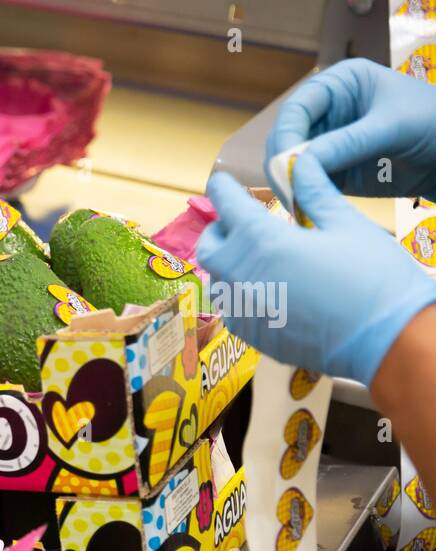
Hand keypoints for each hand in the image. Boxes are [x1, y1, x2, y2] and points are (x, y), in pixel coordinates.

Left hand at [198, 155, 435, 383]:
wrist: (385, 340)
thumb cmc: (372, 278)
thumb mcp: (346, 223)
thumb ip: (314, 193)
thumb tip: (300, 165)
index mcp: (262, 242)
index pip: (226, 205)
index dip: (222, 189)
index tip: (222, 182)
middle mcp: (241, 276)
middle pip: (210, 246)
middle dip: (221, 229)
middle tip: (243, 222)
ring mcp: (242, 310)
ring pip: (217, 279)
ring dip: (229, 263)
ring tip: (257, 256)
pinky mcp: (250, 336)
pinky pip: (232, 308)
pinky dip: (241, 293)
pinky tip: (267, 289)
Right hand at [268, 57, 435, 200]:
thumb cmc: (433, 122)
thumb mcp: (394, 126)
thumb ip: (348, 142)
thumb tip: (300, 162)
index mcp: (339, 85)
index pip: (297, 108)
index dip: (286, 135)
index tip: (286, 163)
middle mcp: (326, 112)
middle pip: (285, 138)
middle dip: (283, 163)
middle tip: (288, 189)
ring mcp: (327, 143)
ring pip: (289, 164)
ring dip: (290, 183)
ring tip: (298, 201)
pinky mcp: (331, 172)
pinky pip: (306, 184)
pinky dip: (303, 196)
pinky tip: (308, 207)